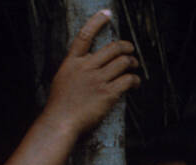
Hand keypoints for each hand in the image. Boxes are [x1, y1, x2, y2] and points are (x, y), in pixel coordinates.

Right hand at [43, 11, 139, 137]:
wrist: (61, 121)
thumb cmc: (60, 105)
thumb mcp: (62, 79)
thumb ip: (75, 69)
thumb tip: (86, 66)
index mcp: (72, 62)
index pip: (85, 35)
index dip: (97, 22)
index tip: (107, 13)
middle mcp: (86, 67)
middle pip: (112, 48)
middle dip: (126, 47)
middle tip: (131, 50)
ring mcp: (97, 80)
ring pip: (122, 62)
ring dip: (133, 62)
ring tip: (134, 66)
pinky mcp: (108, 93)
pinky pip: (127, 80)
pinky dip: (134, 80)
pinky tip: (135, 82)